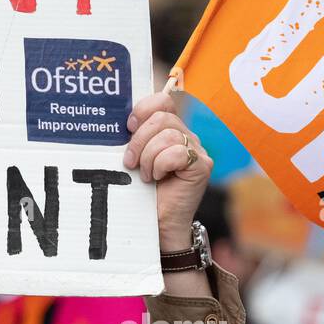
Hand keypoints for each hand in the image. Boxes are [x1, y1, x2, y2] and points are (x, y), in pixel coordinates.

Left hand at [123, 92, 212, 251]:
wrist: (155, 223)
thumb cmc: (141, 191)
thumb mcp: (133, 157)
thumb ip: (134, 136)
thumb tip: (122, 120)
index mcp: (171, 129)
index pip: (163, 100)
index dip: (143, 110)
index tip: (128, 128)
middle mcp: (188, 136)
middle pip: (162, 118)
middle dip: (138, 140)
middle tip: (130, 162)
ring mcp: (198, 151)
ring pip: (167, 136)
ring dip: (148, 157)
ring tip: (145, 174)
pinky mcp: (201, 166)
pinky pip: (176, 153)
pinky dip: (160, 165)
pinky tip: (157, 178)